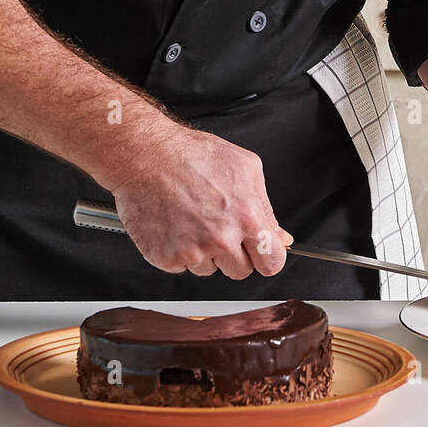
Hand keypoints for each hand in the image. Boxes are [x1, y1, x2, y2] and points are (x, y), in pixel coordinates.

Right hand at [103, 121, 291, 278]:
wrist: (146, 155)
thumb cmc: (193, 154)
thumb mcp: (245, 168)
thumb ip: (266, 208)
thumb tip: (281, 237)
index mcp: (246, 216)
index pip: (272, 262)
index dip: (267, 258)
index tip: (260, 253)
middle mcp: (221, 238)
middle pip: (242, 272)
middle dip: (235, 254)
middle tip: (218, 227)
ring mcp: (193, 251)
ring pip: (210, 270)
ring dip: (205, 253)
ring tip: (192, 219)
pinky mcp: (167, 258)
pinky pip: (182, 267)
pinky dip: (179, 251)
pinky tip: (175, 224)